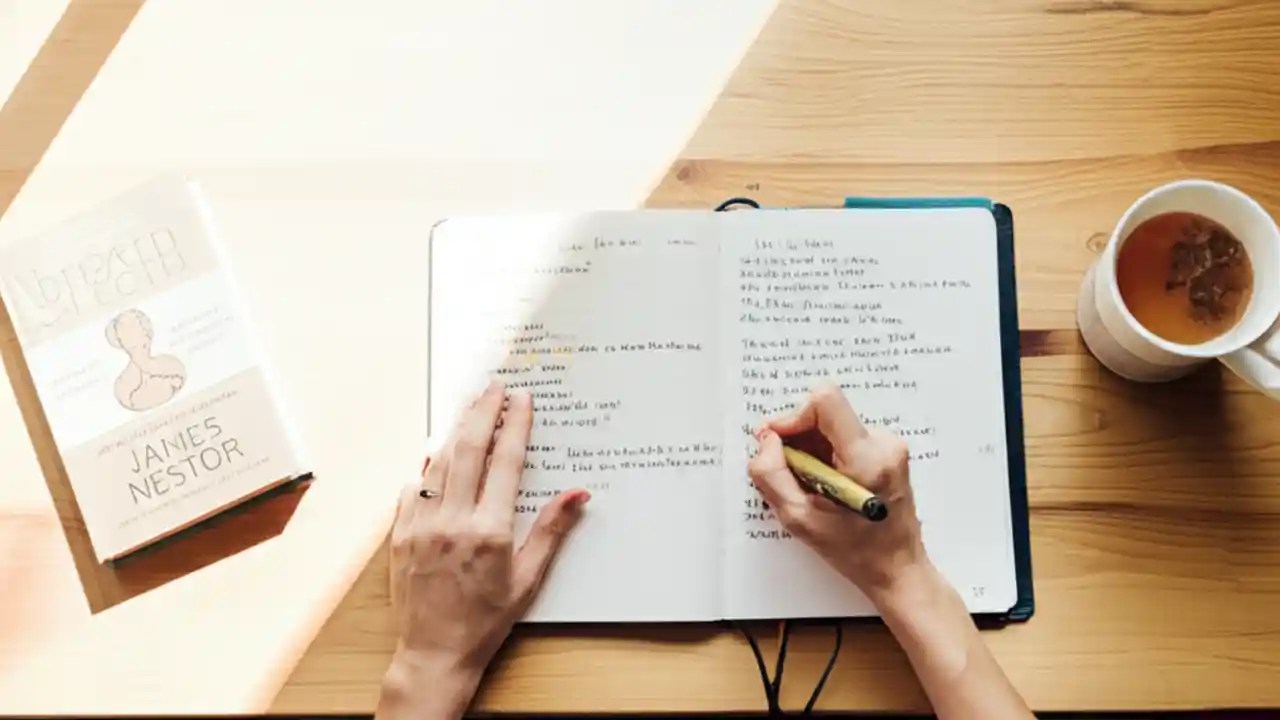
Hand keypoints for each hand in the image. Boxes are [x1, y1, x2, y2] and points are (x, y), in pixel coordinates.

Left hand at [377, 380, 589, 719]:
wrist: (434, 653)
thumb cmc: (485, 621)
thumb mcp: (528, 579)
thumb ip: (552, 531)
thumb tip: (578, 494)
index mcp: (489, 530)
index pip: (505, 462)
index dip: (515, 425)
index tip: (522, 399)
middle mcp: (452, 521)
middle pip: (468, 449)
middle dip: (483, 412)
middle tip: (493, 386)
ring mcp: (421, 525)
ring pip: (438, 463)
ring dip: (455, 431)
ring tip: (468, 408)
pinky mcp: (400, 535)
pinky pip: (412, 488)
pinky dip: (427, 466)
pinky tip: (436, 454)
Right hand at [748, 382, 928, 605]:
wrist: (897, 568)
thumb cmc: (854, 551)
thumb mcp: (799, 519)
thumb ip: (771, 475)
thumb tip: (766, 440)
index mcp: (866, 458)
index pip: (826, 401)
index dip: (792, 416)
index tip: (777, 441)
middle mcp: (884, 443)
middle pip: (827, 413)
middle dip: (799, 438)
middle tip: (789, 472)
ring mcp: (890, 445)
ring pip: (833, 425)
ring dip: (812, 449)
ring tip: (809, 485)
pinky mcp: (889, 451)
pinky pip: (845, 437)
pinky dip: (827, 454)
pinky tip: (825, 484)